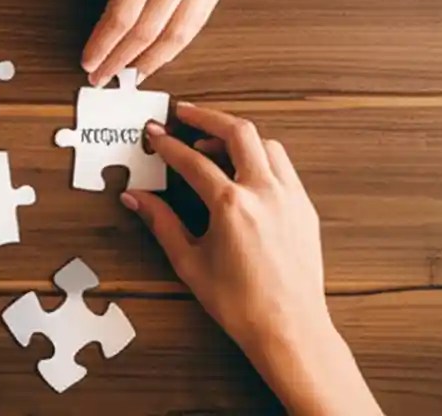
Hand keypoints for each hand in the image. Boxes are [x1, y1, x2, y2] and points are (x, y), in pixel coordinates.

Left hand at [81, 0, 306, 84]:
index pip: (120, 14)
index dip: (102, 44)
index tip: (87, 61)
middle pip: (144, 33)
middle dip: (118, 61)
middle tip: (99, 78)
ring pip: (174, 37)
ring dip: (148, 62)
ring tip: (127, 76)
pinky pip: (195, 24)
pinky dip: (175, 47)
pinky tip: (159, 56)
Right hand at [123, 102, 381, 415]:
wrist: (289, 328)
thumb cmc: (241, 304)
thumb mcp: (189, 262)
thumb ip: (161, 222)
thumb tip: (136, 198)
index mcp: (232, 205)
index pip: (192, 160)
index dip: (168, 144)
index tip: (154, 135)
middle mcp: (264, 193)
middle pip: (237, 131)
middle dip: (207, 117)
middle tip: (185, 114)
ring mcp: (290, 197)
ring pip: (266, 144)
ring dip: (238, 136)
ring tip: (213, 144)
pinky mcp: (304, 207)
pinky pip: (282, 167)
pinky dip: (260, 157)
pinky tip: (244, 170)